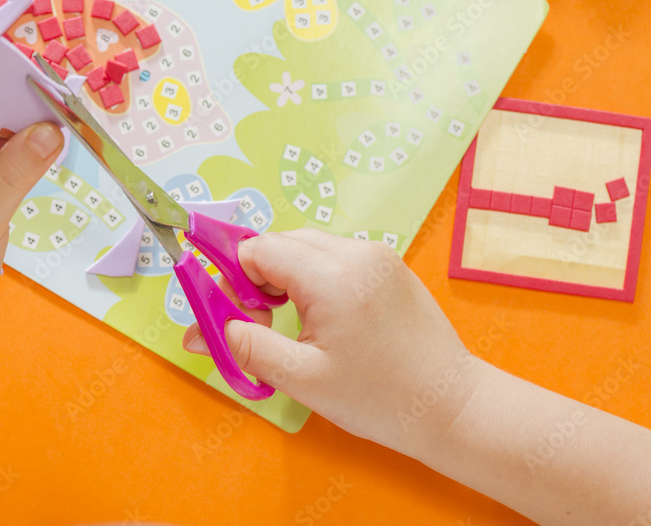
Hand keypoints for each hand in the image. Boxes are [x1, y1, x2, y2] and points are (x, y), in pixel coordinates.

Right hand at [182, 229, 480, 457]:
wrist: (451, 407)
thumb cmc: (381, 398)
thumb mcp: (302, 379)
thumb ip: (246, 346)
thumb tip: (200, 332)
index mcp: (333, 276)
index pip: (258, 249)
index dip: (234, 280)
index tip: (237, 318)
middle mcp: (356, 253)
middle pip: (280, 243)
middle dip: (257, 279)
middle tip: (262, 325)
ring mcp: (377, 255)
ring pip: (306, 248)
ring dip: (285, 278)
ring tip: (293, 326)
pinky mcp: (388, 266)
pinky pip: (334, 257)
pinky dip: (313, 279)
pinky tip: (321, 319)